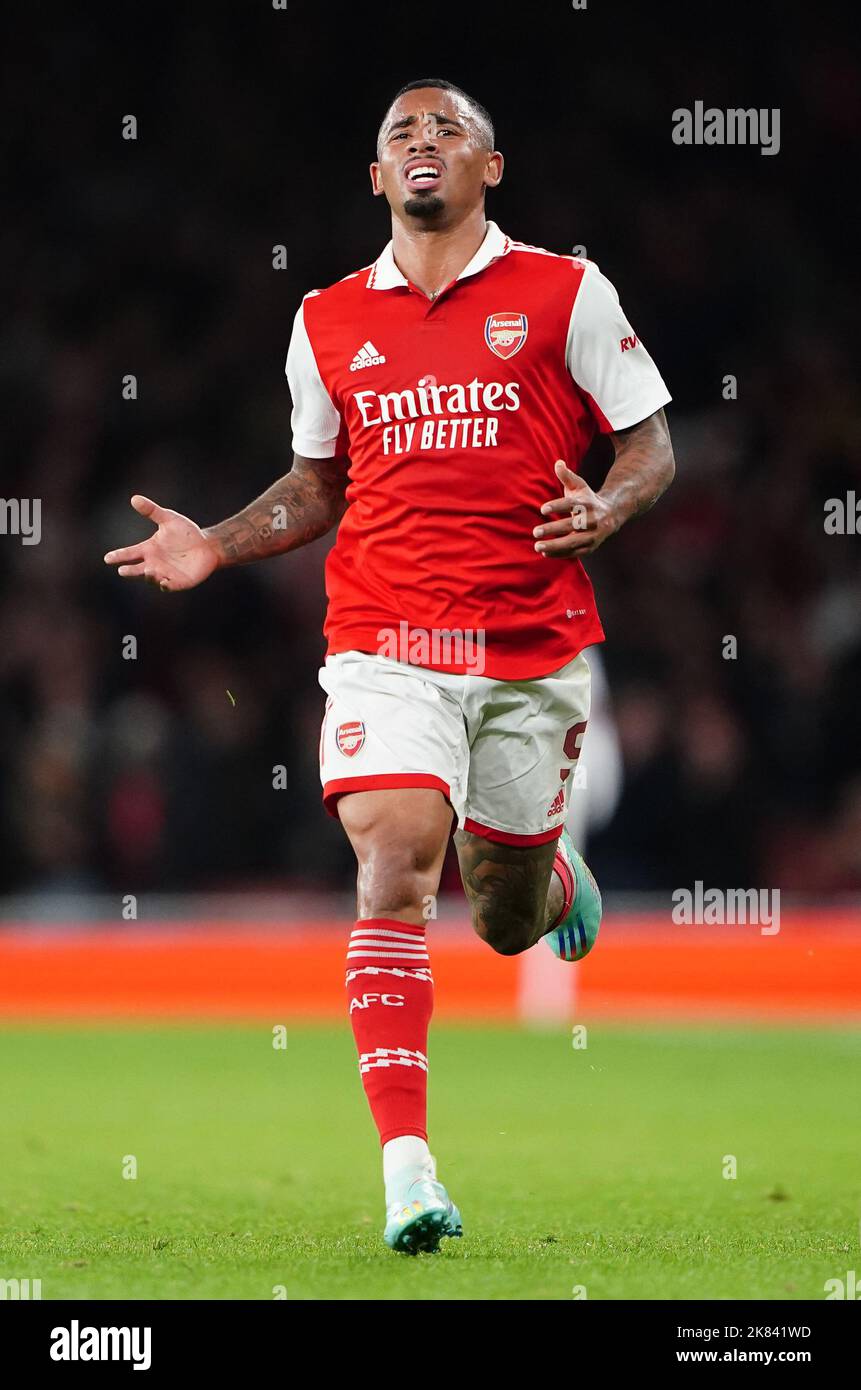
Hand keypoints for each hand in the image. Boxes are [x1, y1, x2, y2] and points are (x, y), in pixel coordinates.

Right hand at [104, 495, 220, 590]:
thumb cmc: (187, 532)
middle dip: (129, 571)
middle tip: (122, 570)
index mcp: (149, 549)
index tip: (107, 558)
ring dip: (148, 576)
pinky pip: (169, 586)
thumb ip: (152, 511)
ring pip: (151, 578)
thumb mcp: (169, 519)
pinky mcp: (178, 582)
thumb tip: (134, 498)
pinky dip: (165, 586)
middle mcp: (154, 563)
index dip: (118, 556)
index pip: (129, 553)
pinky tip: (163, 583)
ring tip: (148, 570)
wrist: (207, 546)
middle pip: (136, 570)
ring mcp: (165, 573)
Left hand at [533, 460, 618, 558]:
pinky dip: (560, 554)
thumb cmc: (588, 499)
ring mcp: (592, 535)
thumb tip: (558, 463)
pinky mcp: (591, 546)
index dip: (557, 506)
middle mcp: (591, 519)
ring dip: (555, 546)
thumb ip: (567, 476)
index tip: (542, 509)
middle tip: (535, 531)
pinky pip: (575, 552)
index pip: (571, 504)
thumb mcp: (579, 486)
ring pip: (573, 542)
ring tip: (537, 546)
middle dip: (553, 529)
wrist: (612, 514)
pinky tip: (545, 553)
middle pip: (571, 525)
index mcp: (587, 503)